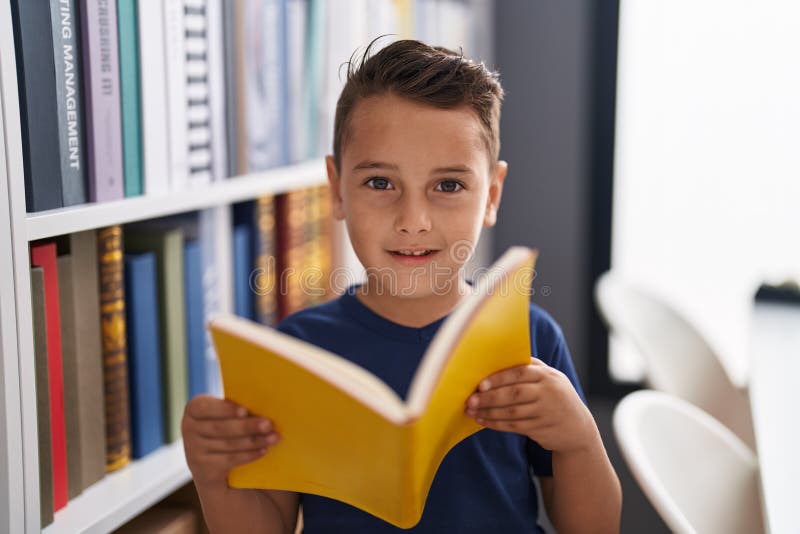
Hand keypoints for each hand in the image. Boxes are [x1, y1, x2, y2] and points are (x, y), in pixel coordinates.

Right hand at [182, 394, 280, 486]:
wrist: (222, 472)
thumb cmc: (233, 430)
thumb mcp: (231, 416)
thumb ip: (240, 409)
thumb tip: (268, 401)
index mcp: (195, 409)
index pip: (202, 406)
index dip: (223, 409)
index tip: (244, 411)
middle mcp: (188, 428)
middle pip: (220, 428)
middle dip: (247, 426)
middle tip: (269, 424)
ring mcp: (193, 451)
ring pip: (227, 444)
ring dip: (254, 441)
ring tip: (274, 438)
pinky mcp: (202, 469)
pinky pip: (229, 460)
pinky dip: (249, 455)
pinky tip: (264, 450)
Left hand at [464, 357, 596, 452]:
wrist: (578, 429)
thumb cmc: (555, 397)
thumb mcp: (551, 379)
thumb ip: (530, 369)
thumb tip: (496, 361)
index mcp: (548, 375)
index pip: (520, 373)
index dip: (499, 378)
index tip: (480, 384)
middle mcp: (548, 393)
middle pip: (514, 394)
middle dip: (489, 397)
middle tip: (470, 400)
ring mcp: (545, 412)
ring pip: (512, 412)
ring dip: (489, 412)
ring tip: (472, 411)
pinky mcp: (541, 429)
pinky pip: (513, 426)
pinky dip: (496, 424)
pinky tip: (483, 421)